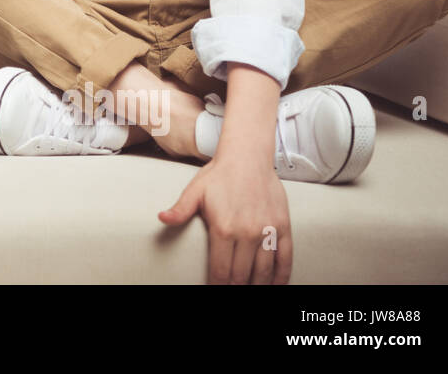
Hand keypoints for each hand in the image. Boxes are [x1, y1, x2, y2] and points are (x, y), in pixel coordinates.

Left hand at [158, 154, 292, 283]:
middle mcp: (247, 233)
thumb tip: (161, 218)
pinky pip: (286, 258)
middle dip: (235, 287)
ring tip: (250, 290)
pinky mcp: (283, 227)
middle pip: (241, 275)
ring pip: (264, 271)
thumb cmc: (219, 175)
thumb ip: (180, 210)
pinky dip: (281, 276)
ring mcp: (268, 231)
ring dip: (257, 285)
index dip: (217, 285)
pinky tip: (275, 285)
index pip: (220, 270)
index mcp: (223, 228)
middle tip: (230, 291)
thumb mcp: (195, 191)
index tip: (214, 289)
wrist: (248, 156)